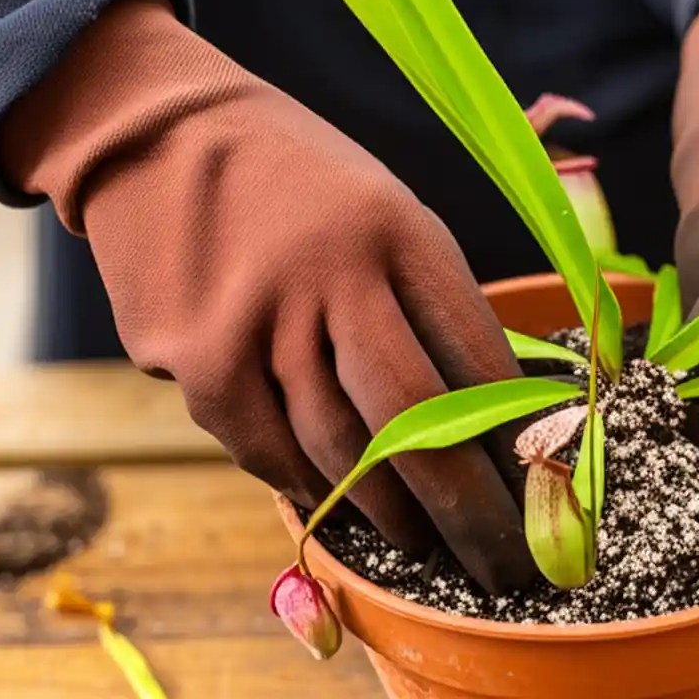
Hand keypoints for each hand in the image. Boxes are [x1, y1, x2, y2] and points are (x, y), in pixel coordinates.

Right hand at [1, 0, 533, 593]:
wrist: (157, 133)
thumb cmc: (300, 186)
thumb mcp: (384, 211)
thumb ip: (428, 301)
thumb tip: (489, 412)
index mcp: (402, 231)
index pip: (477, 353)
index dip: (515, 436)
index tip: (540, 489)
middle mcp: (335, 272)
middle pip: (416, 419)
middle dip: (469, 508)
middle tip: (503, 565)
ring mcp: (260, 315)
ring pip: (340, 449)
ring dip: (393, 511)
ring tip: (428, 543)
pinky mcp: (196, 354)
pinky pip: (266, 449)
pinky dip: (309, 488)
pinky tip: (340, 508)